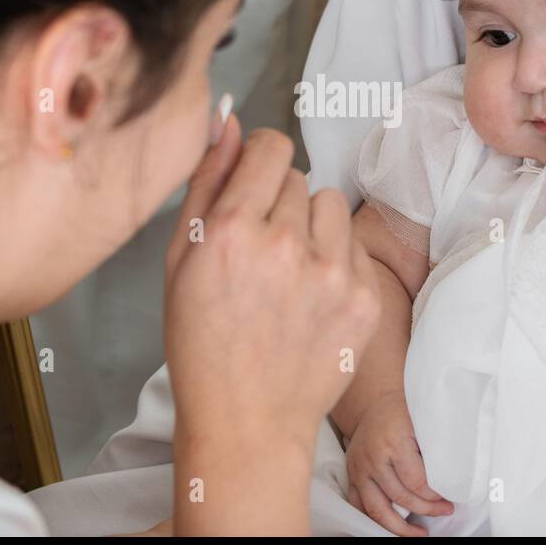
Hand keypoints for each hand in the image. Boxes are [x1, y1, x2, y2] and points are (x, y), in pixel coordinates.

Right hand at [164, 114, 381, 457]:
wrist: (246, 421)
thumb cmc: (203, 345)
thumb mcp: (180, 260)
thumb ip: (207, 183)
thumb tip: (229, 123)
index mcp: (232, 230)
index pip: (271, 147)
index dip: (260, 160)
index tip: (255, 182)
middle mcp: (286, 245)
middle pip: (298, 178)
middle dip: (278, 204)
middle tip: (259, 252)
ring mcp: (332, 273)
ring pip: (330, 205)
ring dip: (312, 226)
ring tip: (288, 273)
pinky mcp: (364, 298)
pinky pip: (354, 245)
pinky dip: (335, 262)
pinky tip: (309, 297)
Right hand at [344, 390, 452, 536]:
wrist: (373, 404)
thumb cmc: (404, 412)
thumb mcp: (423, 421)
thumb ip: (436, 447)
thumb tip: (456, 476)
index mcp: (393, 441)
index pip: (416, 482)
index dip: (435, 495)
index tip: (449, 497)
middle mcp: (373, 457)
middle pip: (400, 497)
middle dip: (426, 509)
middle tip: (446, 510)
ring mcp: (359, 469)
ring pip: (377, 509)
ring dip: (400, 527)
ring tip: (420, 533)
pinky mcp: (351, 476)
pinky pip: (359, 506)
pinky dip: (375, 521)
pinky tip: (393, 527)